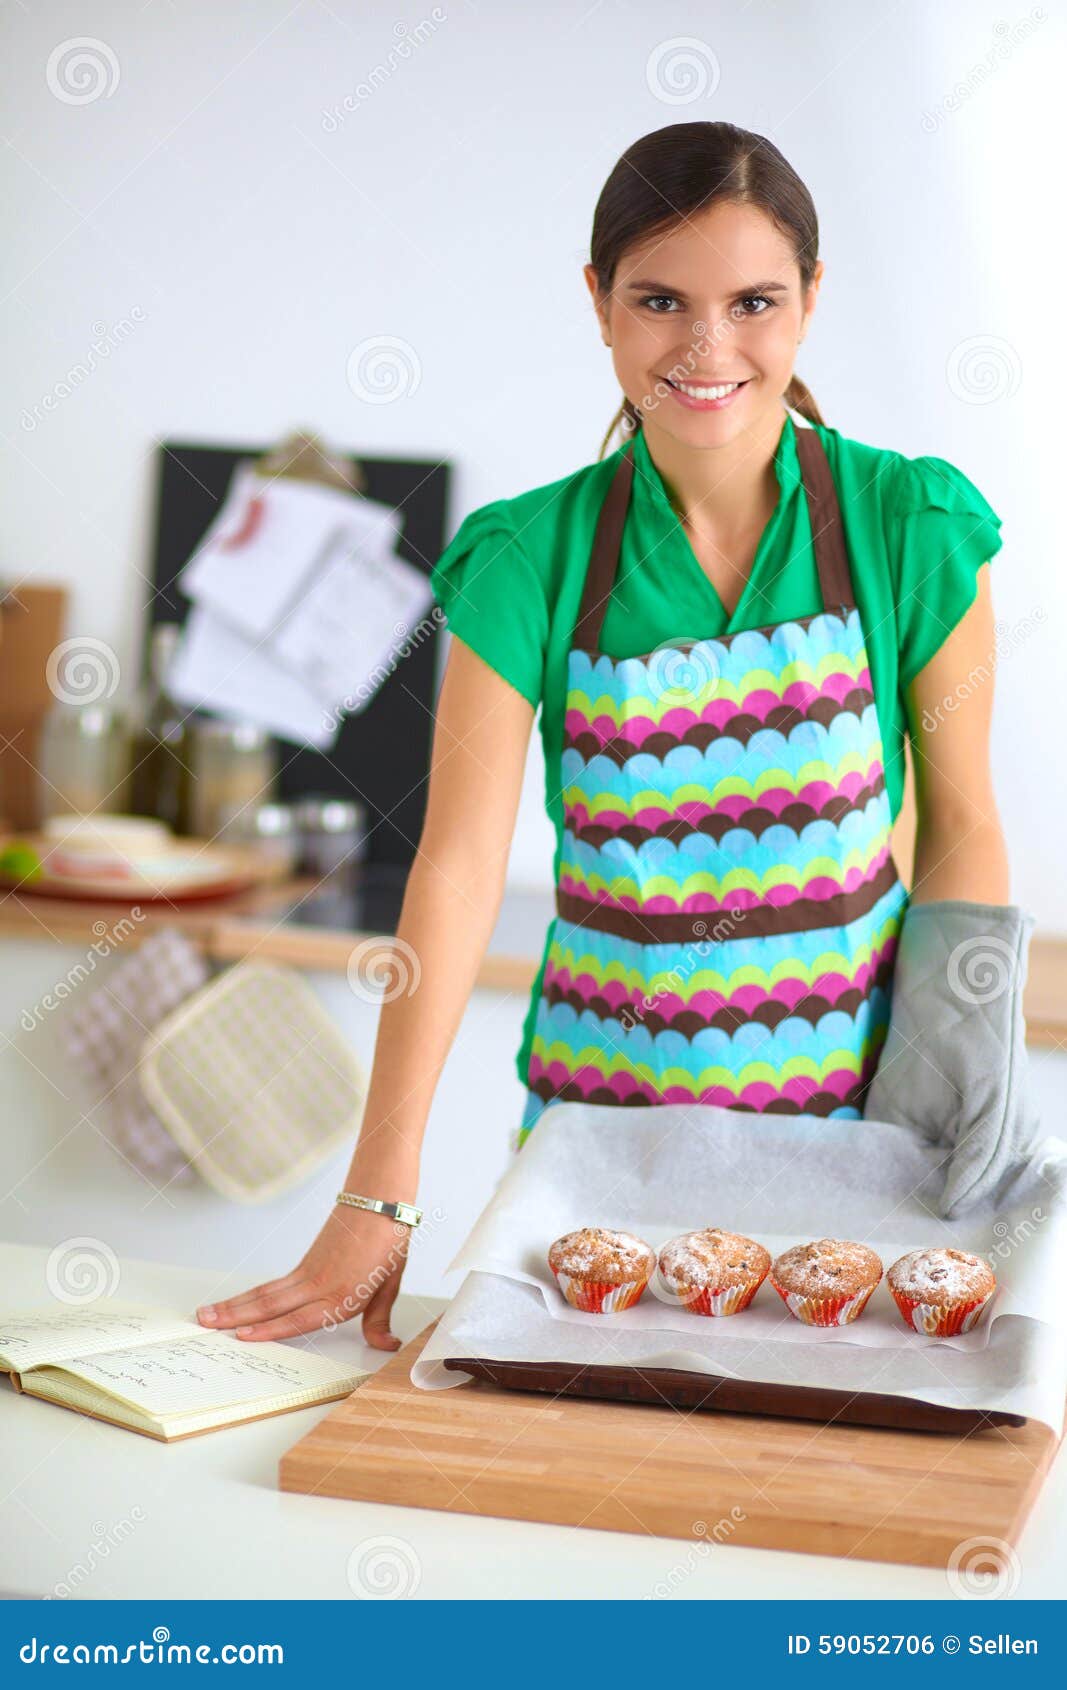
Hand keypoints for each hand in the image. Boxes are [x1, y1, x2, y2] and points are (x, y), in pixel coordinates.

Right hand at [195, 1205, 410, 1349]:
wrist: (381, 1201)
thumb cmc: (388, 1240)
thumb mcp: (391, 1284)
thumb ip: (379, 1319)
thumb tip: (386, 1345)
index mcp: (342, 1295)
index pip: (299, 1318)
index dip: (269, 1329)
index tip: (242, 1336)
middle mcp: (320, 1285)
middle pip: (270, 1304)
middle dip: (235, 1316)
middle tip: (204, 1324)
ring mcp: (309, 1273)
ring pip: (265, 1293)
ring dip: (233, 1305)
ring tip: (206, 1314)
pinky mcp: (305, 1263)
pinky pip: (273, 1284)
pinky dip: (250, 1295)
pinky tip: (236, 1303)